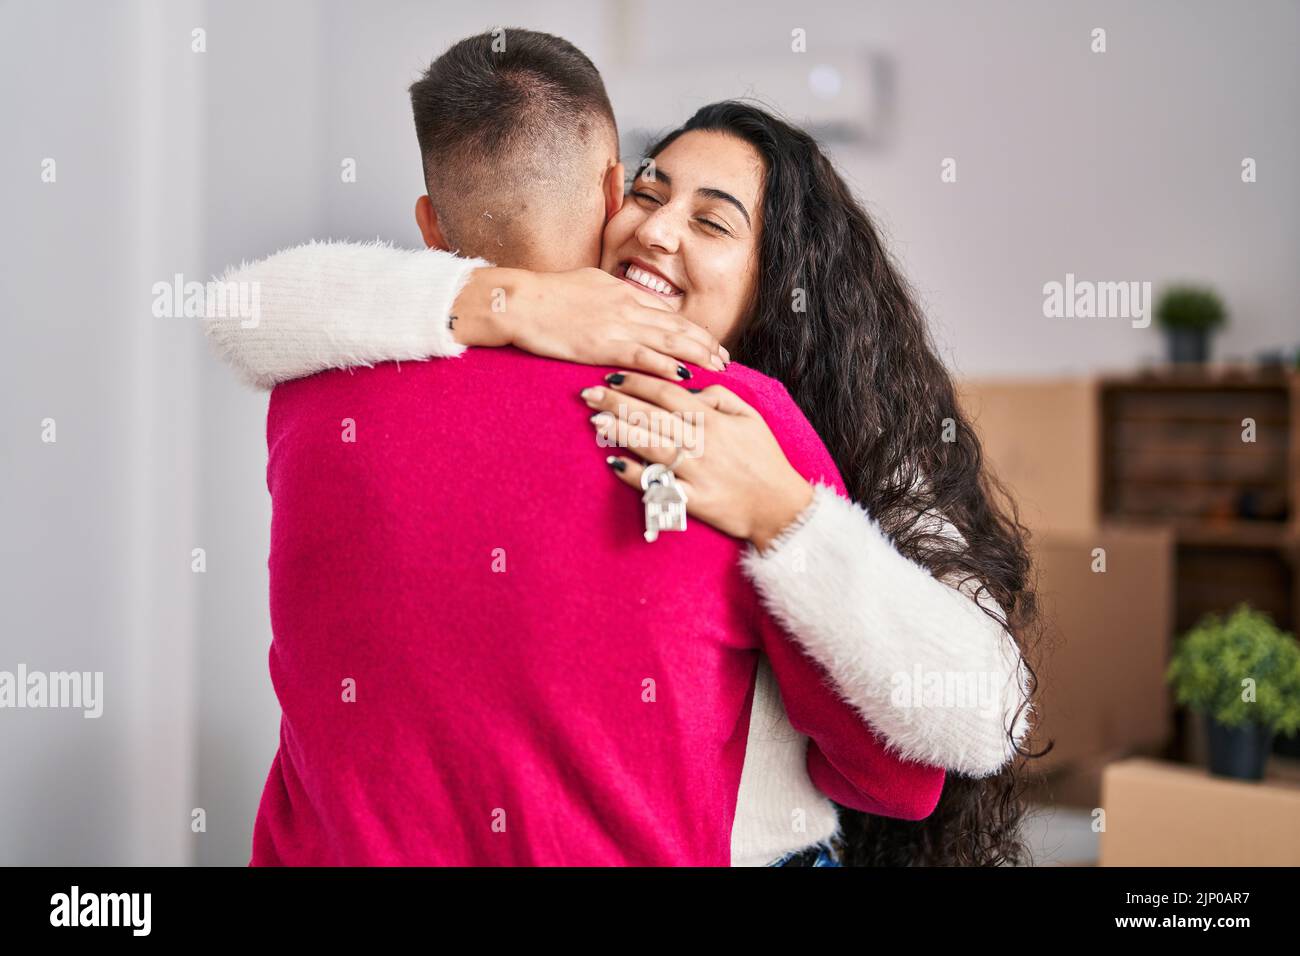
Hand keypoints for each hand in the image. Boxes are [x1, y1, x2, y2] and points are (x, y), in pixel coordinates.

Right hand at [453, 266, 727, 377]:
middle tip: (726, 359)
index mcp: (623, 291)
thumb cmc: (545, 295)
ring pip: (668, 340)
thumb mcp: (587, 285)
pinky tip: (685, 375)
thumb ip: (611, 297)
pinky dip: (666, 365)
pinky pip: (642, 356)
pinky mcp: (603, 344)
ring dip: (698, 355)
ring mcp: (617, 324)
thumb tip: (627, 304)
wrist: (519, 301)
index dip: (692, 328)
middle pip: (677, 325)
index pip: (667, 312)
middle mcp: (627, 306)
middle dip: (705, 343)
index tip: (710, 342)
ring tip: (718, 368)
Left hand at [580, 371, 813, 550]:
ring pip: (650, 445)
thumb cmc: (765, 460)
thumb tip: (690, 388)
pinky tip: (615, 465)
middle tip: (588, 394)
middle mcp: (701, 442)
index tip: (613, 376)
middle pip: (651, 416)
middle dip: (617, 402)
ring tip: (595, 422)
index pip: (667, 393)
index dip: (638, 382)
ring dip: (620, 433)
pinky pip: (659, 487)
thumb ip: (720, 396)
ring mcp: (695, 472)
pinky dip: (637, 477)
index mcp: (712, 420)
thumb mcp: (751, 417)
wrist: (780, 507)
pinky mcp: (692, 500)